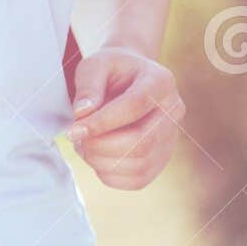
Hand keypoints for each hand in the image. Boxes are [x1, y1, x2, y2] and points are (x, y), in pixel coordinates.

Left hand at [66, 46, 184, 189]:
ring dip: (102, 162)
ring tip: (84, 145)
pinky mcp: (161, 159)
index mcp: (160, 81)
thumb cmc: (111, 70)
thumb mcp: (95, 65)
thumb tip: (82, 114)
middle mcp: (173, 110)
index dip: (101, 123)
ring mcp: (172, 138)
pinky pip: (137, 180)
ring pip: (139, 165)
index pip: (134, 106)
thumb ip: (88, 86)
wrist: (129, 79)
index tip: (73, 131)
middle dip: (100, 146)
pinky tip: (97, 157)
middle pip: (141, 142)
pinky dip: (110, 175)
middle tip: (76, 138)